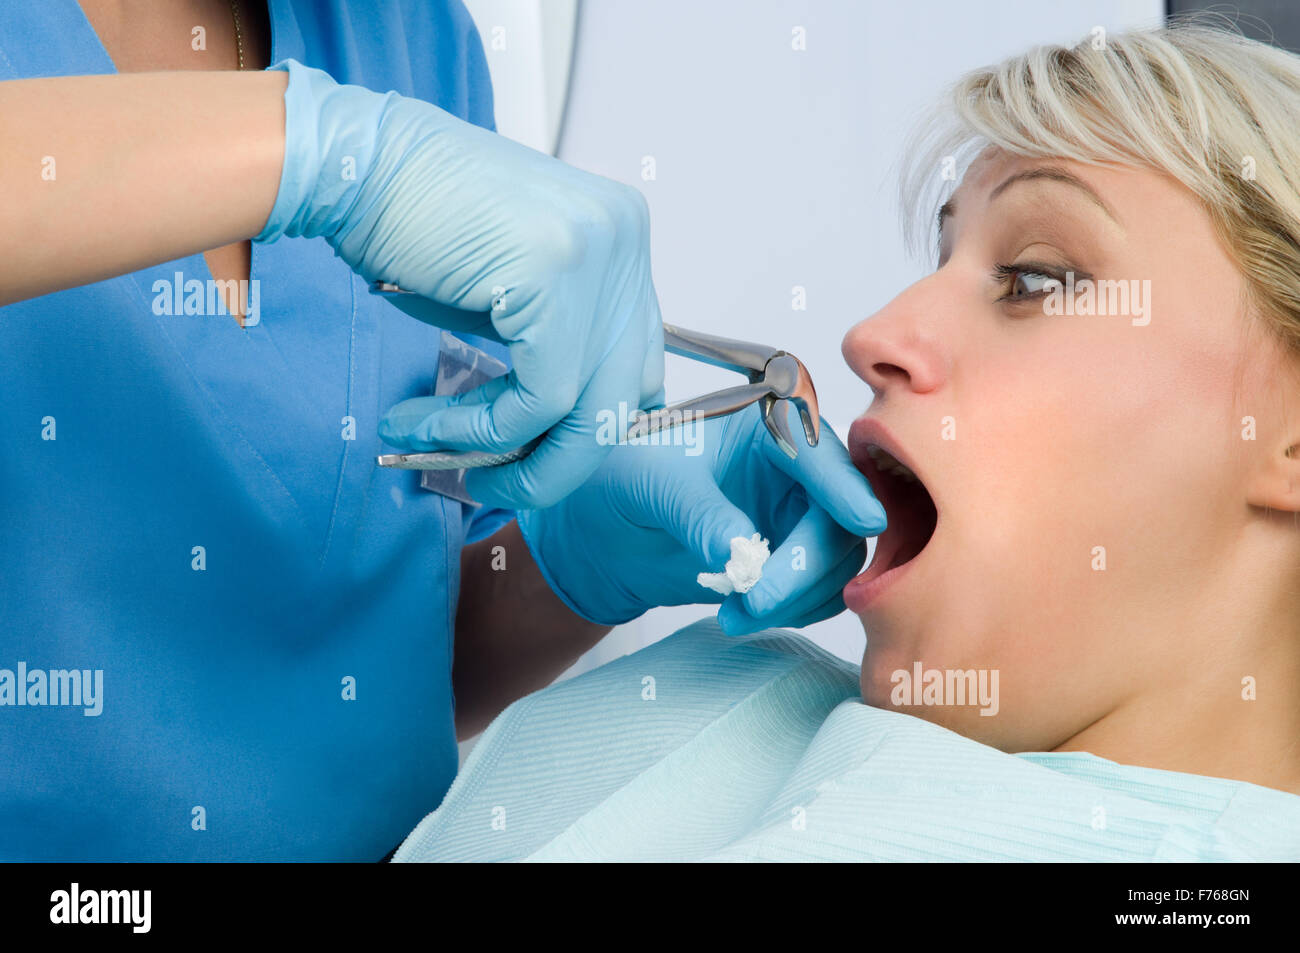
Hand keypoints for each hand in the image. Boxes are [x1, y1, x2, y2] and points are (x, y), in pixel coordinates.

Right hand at [256, 59, 663, 508]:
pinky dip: (481, 431)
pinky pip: (541, 399)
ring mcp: (602, 256)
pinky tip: (426, 422)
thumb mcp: (506, 291)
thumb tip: (560, 432)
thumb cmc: (412, 221)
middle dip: (555, 461)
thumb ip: (550, 344)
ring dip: (510, 457)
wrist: (350, 165)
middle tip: (492, 483)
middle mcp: (628, 241)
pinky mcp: (559, 278)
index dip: (584, 426)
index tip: (527, 457)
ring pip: (588, 412)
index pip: (637, 363)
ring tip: (441, 454)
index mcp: (623, 237)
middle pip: (625, 396)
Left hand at [516, 404, 886, 633]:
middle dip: (804, 566)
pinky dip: (790, 612)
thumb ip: (699, 514)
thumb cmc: (622, 482)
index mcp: (767, 424)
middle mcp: (794, 467)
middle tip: (758, 599)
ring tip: (735, 614)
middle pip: (838, 517)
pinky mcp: (791, 559)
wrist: (601, 532)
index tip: (864, 521)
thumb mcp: (653, 486)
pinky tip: (740, 615)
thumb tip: (743, 554)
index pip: (817, 452)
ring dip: (795, 598)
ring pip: (836, 561)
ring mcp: (797, 515)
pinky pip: (818, 592)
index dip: (845, 486)